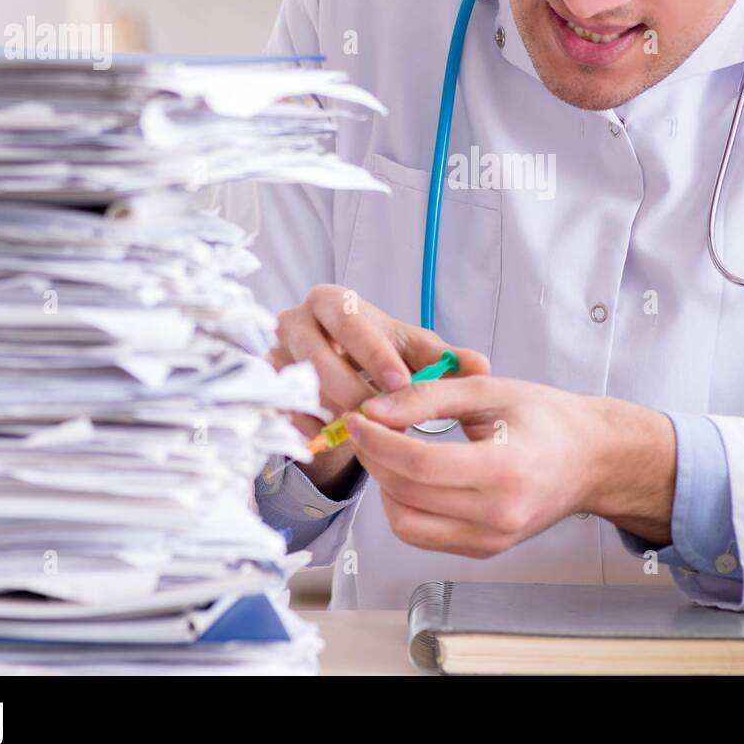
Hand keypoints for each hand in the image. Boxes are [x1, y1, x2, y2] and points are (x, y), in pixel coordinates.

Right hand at [267, 284, 489, 496]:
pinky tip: (337, 441)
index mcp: (332, 302)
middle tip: (383, 417)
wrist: (337, 371)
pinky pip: (282, 414)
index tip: (402, 382)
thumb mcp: (410, 351)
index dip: (375, 353)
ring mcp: (272, 356)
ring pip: (299, 389)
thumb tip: (482, 365)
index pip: (350, 321)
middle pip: (317, 356)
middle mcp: (294, 322)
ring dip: (334, 413)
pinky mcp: (261, 388)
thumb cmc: (378, 354)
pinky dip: (311, 431)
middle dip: (352, 389)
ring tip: (366, 431)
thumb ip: (443, 358)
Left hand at [345, 376, 676, 556]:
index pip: (418, 464)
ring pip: (406, 524)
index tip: (358, 418)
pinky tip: (410, 474)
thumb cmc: (549, 419)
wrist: (592, 458)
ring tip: (388, 451)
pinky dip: (405, 506)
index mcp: (504, 470)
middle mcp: (498, 515)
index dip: (377, 441)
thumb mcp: (489, 391)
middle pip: (406, 494)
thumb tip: (375, 410)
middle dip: (375, 458)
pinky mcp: (484, 549)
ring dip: (385, 486)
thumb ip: (429, 397)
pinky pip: (424, 535)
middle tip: (366, 427)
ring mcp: (491, 539)